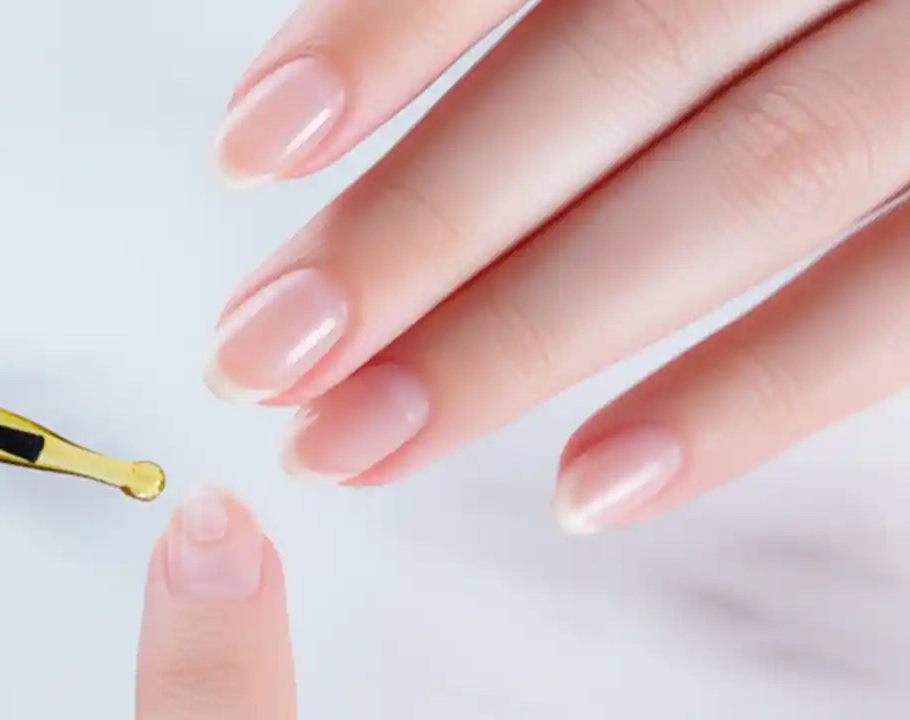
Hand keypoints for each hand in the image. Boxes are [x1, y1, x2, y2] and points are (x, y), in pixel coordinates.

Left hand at [204, 1, 909, 532]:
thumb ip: (555, 7)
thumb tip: (337, 81)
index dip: (383, 35)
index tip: (252, 151)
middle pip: (615, 70)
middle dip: (420, 227)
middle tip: (264, 354)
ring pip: (742, 187)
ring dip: (523, 334)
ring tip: (362, 439)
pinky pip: (893, 303)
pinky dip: (744, 399)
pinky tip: (587, 488)